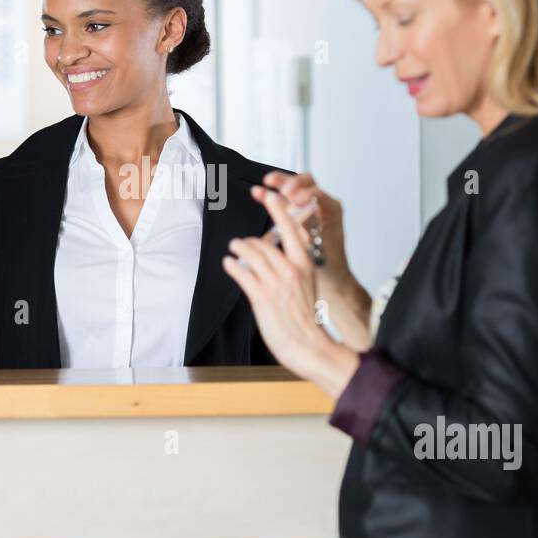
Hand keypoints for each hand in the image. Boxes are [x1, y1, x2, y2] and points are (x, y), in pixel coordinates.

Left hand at [251, 171, 373, 352]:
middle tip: (240, 241)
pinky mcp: (261, 296)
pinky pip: (242, 273)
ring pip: (251, 255)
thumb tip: (275, 255)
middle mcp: (290, 269)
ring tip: (233, 248)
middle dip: (248, 240)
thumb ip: (292, 267)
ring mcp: (276, 282)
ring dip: (239, 248)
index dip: (278, 208)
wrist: (308, 344)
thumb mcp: (306, 284)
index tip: (269, 193)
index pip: (291, 228)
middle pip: (264, 243)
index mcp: (304, 263)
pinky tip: (229, 263)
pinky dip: (233, 266)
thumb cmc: (306, 317)